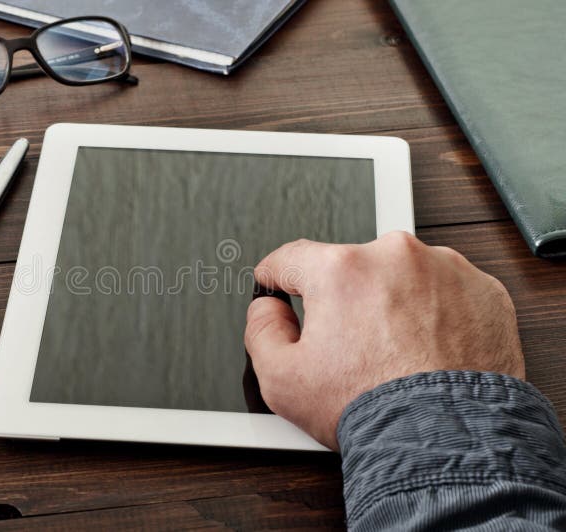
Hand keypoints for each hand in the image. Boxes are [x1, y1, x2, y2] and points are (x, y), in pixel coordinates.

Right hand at [244, 231, 523, 450]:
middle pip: (350, 267)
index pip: (292, 257)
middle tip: (348, 345)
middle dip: (343, 299)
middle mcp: (393, 256)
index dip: (276, 276)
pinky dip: (434, 312)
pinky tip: (427, 349)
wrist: (445, 442)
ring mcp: (444, 269)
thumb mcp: (281, 379)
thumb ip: (261, 330)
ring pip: (399, 275)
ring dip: (391, 301)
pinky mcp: (483, 290)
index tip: (278, 287)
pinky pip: (445, 290)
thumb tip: (267, 308)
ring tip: (394, 352)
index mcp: (340, 270)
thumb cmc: (370, 409)